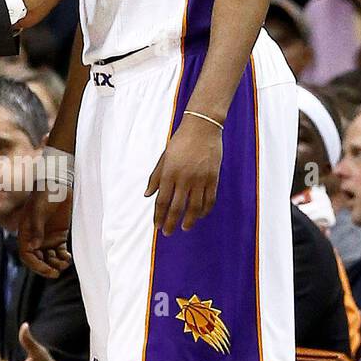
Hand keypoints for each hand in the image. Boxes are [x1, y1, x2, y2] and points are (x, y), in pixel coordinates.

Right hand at [18, 184, 71, 277]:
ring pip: (49, 258)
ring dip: (56, 264)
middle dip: (46, 268)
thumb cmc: (44, 194)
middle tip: (56, 272)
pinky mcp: (59, 236)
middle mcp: (35, 238)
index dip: (35, 265)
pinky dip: (63, 257)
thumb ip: (37, 228)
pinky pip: (60, 252)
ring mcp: (47, 238)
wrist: (59, 184)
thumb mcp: (39, 210)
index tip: (47, 269)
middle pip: (38, 260)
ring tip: (64, 264)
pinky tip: (68, 258)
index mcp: (25, 233)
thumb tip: (34, 246)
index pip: (27, 255)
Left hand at [145, 113, 222, 234]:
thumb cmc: (180, 141)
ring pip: (195, 207)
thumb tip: (147, 195)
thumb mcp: (164, 157)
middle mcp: (184, 178)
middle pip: (177, 208)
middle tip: (168, 233)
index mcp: (169, 173)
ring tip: (184, 228)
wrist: (202, 127)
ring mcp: (200, 179)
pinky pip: (209, 199)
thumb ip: (156, 177)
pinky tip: (201, 215)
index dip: (159, 216)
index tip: (157, 226)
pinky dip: (205, 210)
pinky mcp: (213, 177)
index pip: (162, 201)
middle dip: (171, 223)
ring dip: (189, 220)